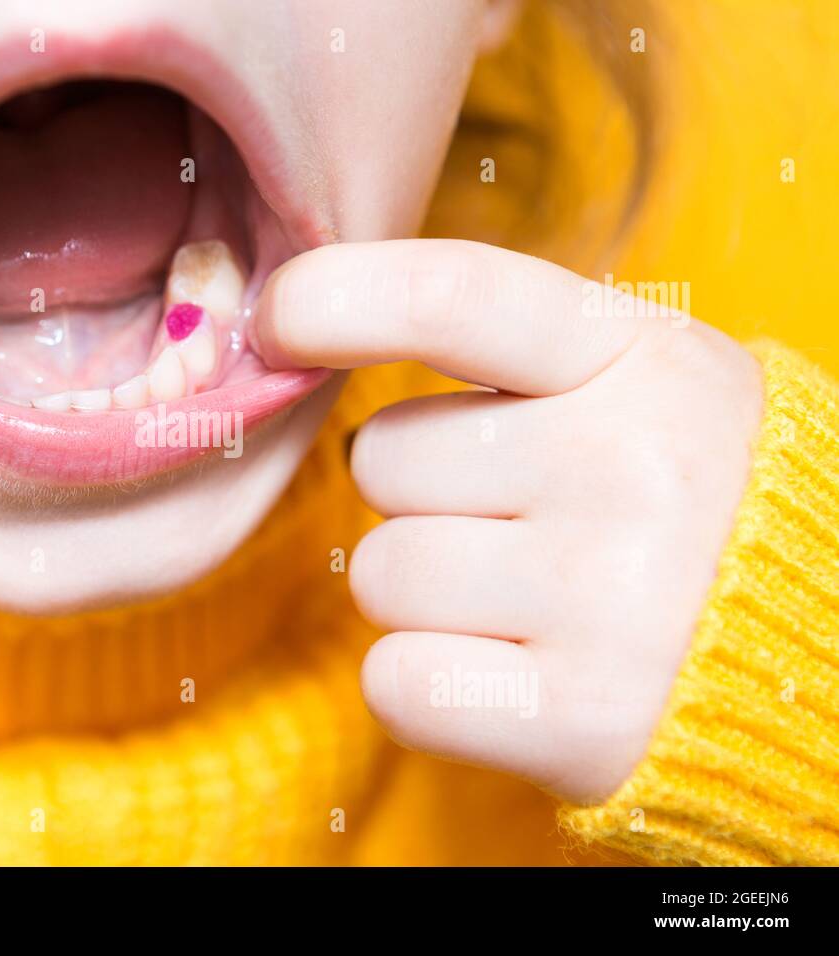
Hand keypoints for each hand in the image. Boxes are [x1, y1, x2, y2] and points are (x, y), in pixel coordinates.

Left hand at [253, 240, 762, 802]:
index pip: (454, 295)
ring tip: (526, 600)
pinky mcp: (589, 719)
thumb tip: (297, 325)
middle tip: (513, 519)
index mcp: (642, 360)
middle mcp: (635, 468)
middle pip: (382, 462)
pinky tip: (503, 672)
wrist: (817, 645)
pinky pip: (397, 683)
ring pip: (381, 576)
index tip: (276, 320)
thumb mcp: (630, 382)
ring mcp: (616, 600)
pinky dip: (422, 684)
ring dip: (424, 595)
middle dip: (417, 495)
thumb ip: (498, 346)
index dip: (337, 297)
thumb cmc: (680, 499)